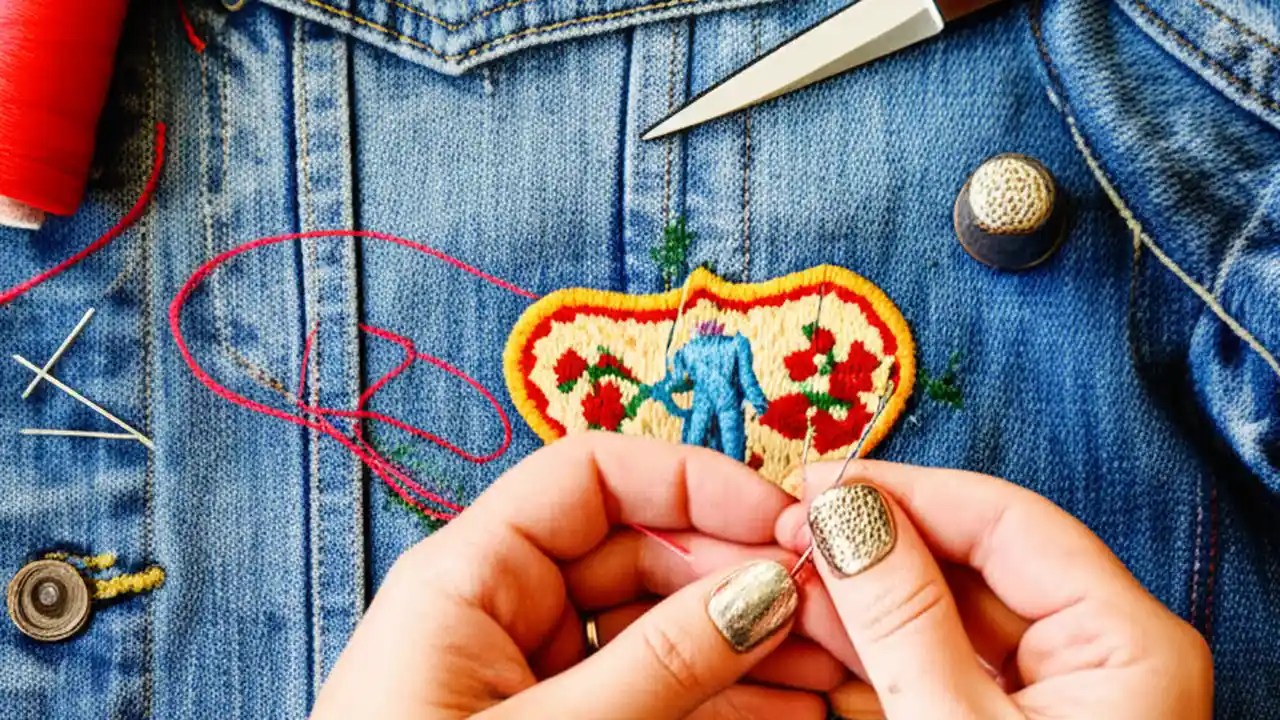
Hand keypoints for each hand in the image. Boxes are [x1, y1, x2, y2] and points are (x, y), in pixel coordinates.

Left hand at [313, 433, 846, 719]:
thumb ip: (659, 665)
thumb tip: (764, 591)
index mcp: (471, 576)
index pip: (592, 478)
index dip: (693, 483)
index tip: (781, 520)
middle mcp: (504, 609)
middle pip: (641, 549)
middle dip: (738, 572)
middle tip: (826, 607)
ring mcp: (535, 672)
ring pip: (658, 625)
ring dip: (746, 640)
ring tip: (831, 662)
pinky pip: (653, 690)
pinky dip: (722, 698)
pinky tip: (790, 708)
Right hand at [777, 461, 1213, 718]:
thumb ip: (898, 617)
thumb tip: (846, 513)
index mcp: (1126, 644)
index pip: (1006, 519)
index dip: (905, 491)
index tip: (820, 483)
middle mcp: (1101, 659)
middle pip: (973, 563)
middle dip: (874, 547)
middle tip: (793, 533)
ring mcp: (1055, 698)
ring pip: (947, 618)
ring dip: (864, 600)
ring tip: (789, 577)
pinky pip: (939, 668)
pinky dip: (877, 652)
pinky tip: (819, 630)